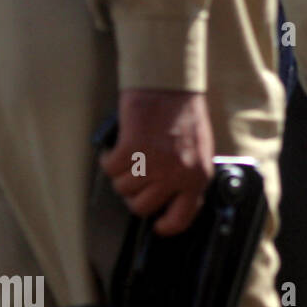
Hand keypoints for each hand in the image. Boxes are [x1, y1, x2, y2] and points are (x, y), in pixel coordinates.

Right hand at [99, 88, 215, 235]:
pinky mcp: (131, 150)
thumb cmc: (183, 112)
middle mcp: (176, 174)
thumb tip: (171, 200)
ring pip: (122, 188)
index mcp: (197, 175)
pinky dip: (108, 158)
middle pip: (142, 206)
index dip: (166, 225)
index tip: (157, 224)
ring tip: (128, 155)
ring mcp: (153, 163)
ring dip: (120, 173)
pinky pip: (110, 168)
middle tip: (134, 178)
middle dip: (134, 194)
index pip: (182, 217)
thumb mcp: (198, 150)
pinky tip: (115, 147)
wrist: (169, 82)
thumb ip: (188, 176)